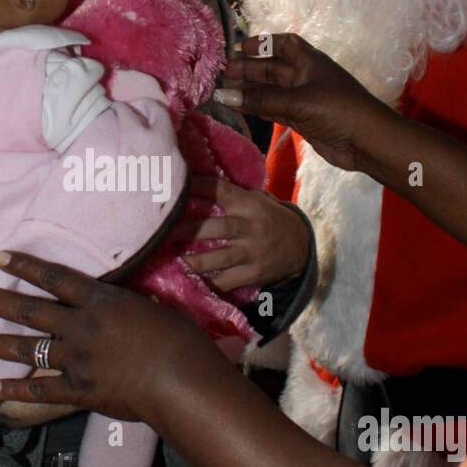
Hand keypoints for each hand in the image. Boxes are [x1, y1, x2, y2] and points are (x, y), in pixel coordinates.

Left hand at [0, 252, 214, 425]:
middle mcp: (80, 326)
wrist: (182, 381)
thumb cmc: (181, 341)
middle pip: (27, 309)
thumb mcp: (153, 310)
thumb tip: (125, 301)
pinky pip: (37, 391)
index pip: (53, 277)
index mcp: (101, 301)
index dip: (23, 265)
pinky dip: (10, 389)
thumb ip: (129, 306)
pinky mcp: (77, 391)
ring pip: (23, 348)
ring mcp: (75, 360)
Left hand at [178, 176, 309, 289]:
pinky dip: (208, 283)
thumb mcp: (258, 200)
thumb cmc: (271, 219)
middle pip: (217, 228)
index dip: (198, 187)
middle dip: (189, 230)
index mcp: (249, 205)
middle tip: (164, 231)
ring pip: (219, 259)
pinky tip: (190, 283)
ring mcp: (252, 253)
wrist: (301, 248)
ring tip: (172, 259)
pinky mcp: (253, 274)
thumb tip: (196, 182)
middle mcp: (250, 228)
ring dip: (194, 260)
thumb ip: (233, 195)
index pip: (221, 191)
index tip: (176, 185)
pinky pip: (226, 282)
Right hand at [214, 33, 392, 173]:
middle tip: (221, 74)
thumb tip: (224, 95)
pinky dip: (257, 108)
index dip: (262, 43)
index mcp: (310, 61)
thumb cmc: (338, 110)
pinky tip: (238, 108)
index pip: (284, 44)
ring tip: (222, 92)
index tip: (239, 47)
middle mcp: (305, 77)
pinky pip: (274, 109)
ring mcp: (303, 99)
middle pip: (272, 68)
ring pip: (270, 91)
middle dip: (248, 70)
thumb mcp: (298, 101)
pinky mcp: (302, 120)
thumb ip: (261, 100)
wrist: (367, 142)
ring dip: (249, 91)